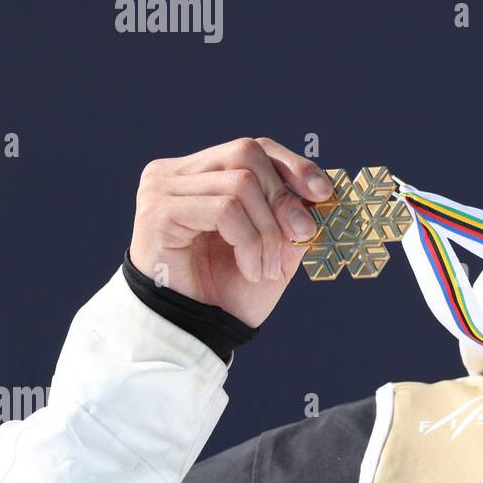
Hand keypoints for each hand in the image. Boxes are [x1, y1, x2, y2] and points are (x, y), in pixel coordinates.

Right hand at [127, 137, 335, 326]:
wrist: (194, 333)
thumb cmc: (231, 291)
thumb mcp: (277, 247)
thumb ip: (295, 214)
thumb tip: (323, 189)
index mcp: (201, 173)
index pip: (253, 148)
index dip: (293, 165)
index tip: (323, 193)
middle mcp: (175, 173)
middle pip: (247, 155)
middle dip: (284, 198)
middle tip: (301, 237)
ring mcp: (161, 188)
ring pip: (240, 184)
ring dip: (267, 231)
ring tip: (268, 268)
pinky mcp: (158, 211)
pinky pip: (224, 209)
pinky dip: (249, 242)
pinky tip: (250, 269)